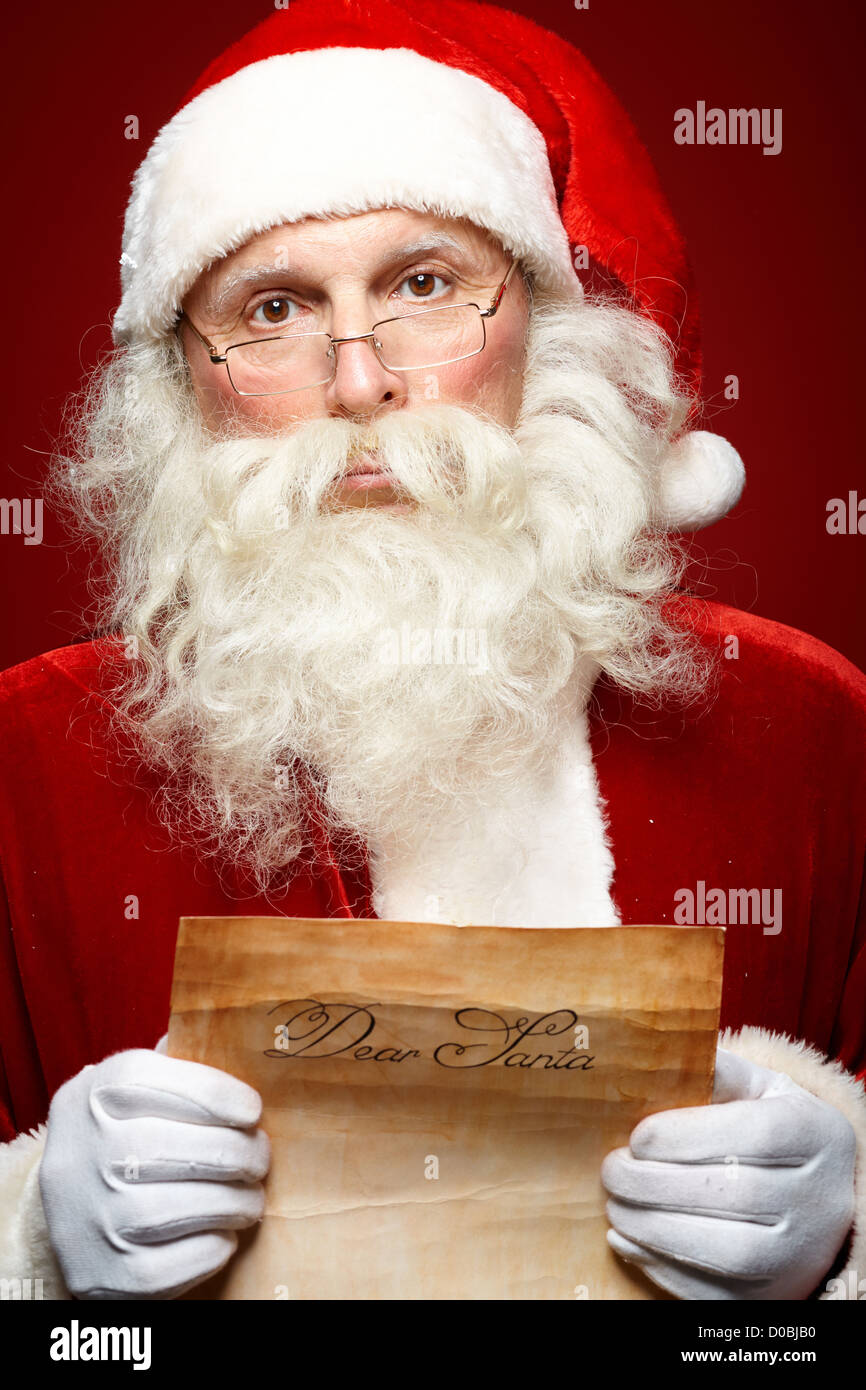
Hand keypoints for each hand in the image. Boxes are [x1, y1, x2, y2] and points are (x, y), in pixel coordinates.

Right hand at [39, 1044, 269, 1299]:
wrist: (68, 1209)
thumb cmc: (126, 1133)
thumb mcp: (135, 1088)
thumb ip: (179, 1062)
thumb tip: (239, 1037)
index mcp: (92, 1095)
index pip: (147, 1079)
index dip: (211, 1093)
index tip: (252, 1109)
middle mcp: (79, 1154)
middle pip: (163, 1148)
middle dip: (232, 1153)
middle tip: (260, 1158)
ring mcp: (87, 1218)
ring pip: (169, 1210)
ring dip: (230, 1203)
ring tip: (251, 1197)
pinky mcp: (101, 1275)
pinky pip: (168, 1266)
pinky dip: (210, 1248)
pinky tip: (224, 1232)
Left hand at [600, 1043, 855, 1299]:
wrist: (813, 1197)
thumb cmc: (769, 1129)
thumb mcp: (755, 1088)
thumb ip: (713, 1071)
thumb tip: (651, 1059)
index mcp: (816, 1135)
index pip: (754, 1135)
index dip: (686, 1137)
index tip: (637, 1136)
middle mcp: (819, 1200)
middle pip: (734, 1195)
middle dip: (655, 1184)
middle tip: (611, 1170)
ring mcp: (800, 1257)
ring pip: (726, 1252)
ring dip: (653, 1228)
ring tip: (615, 1204)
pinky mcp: (771, 1298)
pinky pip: (714, 1294)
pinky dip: (661, 1267)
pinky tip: (627, 1239)